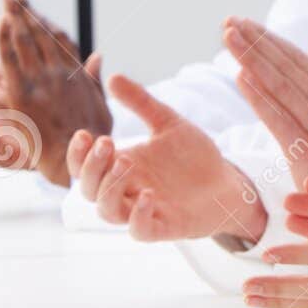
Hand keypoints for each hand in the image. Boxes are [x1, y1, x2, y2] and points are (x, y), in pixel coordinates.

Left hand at [0, 0, 111, 183]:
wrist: (81, 160)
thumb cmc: (91, 138)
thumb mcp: (100, 105)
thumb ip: (94, 79)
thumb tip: (98, 57)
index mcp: (76, 76)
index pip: (59, 41)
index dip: (45, 23)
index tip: (34, 11)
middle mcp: (59, 75)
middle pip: (41, 34)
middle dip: (26, 11)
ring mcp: (43, 83)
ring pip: (28, 41)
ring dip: (17, 16)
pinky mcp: (24, 95)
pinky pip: (13, 60)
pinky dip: (7, 40)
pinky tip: (3, 23)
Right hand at [65, 74, 265, 245]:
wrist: (229, 182)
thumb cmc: (195, 157)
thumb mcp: (169, 124)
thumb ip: (142, 103)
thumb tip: (112, 77)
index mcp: (121, 167)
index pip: (84, 167)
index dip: (77, 154)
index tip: (85, 134)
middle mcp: (126, 191)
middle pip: (89, 189)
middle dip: (92, 167)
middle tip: (108, 143)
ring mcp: (143, 211)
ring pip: (107, 211)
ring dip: (109, 188)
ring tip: (126, 161)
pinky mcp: (164, 227)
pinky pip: (139, 231)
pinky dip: (138, 216)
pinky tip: (147, 194)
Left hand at [224, 17, 307, 186]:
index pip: (299, 60)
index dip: (271, 40)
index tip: (245, 24)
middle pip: (288, 67)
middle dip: (257, 43)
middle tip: (230, 23)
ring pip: (282, 86)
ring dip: (253, 60)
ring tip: (229, 40)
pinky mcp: (307, 150)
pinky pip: (278, 119)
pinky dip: (259, 98)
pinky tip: (240, 79)